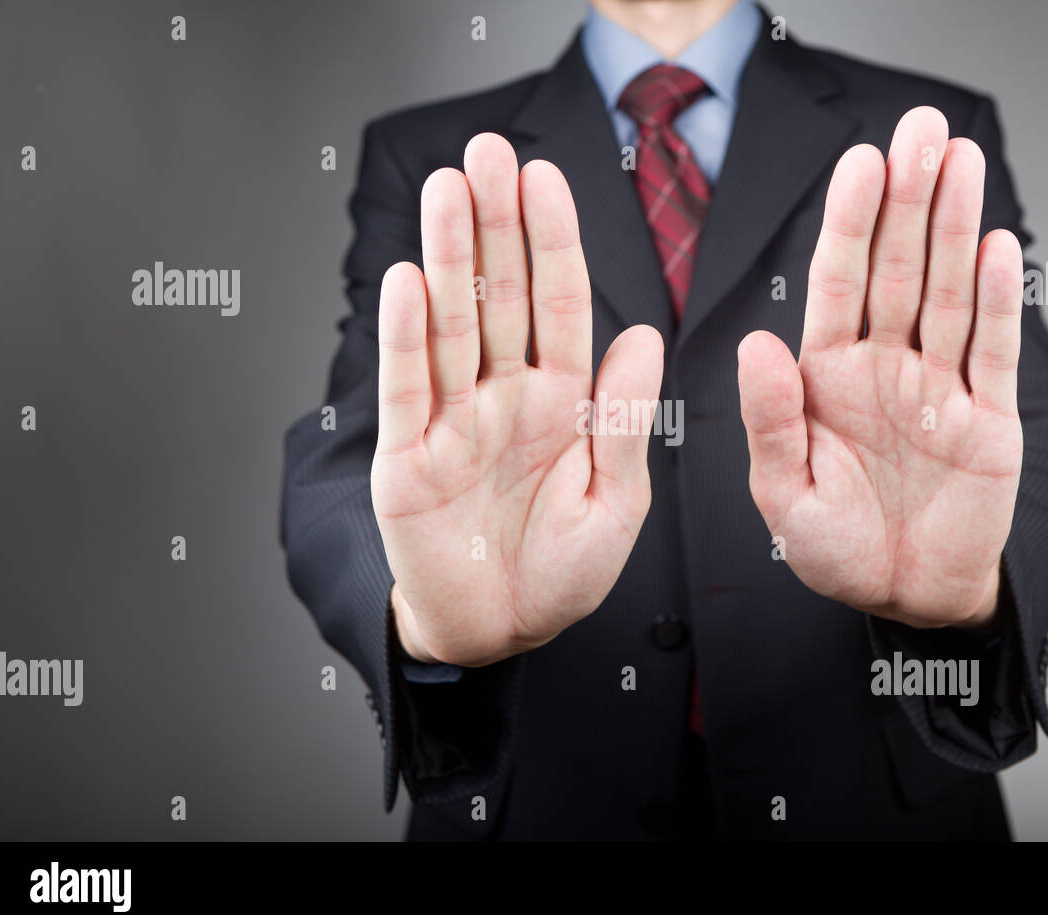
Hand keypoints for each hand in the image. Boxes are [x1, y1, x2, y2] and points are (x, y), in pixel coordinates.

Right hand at [372, 133, 662, 665]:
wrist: (500, 629)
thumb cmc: (564, 572)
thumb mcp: (614, 501)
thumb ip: (623, 420)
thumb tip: (642, 335)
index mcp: (563, 399)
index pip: (558, 304)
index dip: (553, 241)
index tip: (545, 176)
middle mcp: (505, 395)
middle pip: (498, 295)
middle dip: (495, 223)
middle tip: (485, 151)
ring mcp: (453, 420)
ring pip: (449, 324)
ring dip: (448, 256)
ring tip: (446, 188)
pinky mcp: (405, 456)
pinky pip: (407, 387)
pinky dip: (406, 336)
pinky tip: (410, 278)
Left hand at [737, 107, 1022, 628]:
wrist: (904, 596)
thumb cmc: (834, 549)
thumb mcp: (785, 495)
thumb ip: (771, 421)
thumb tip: (758, 343)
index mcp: (826, 378)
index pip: (837, 286)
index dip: (849, 224)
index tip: (859, 162)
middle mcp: (884, 368)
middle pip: (897, 271)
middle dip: (909, 200)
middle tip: (923, 128)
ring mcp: (939, 387)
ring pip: (948, 294)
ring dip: (957, 228)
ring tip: (963, 159)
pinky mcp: (989, 418)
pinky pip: (994, 352)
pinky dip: (997, 303)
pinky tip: (997, 247)